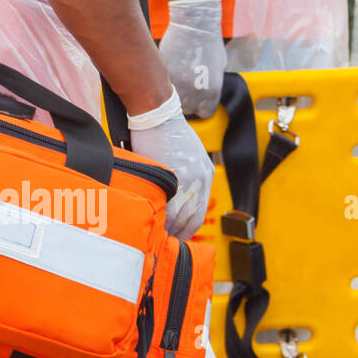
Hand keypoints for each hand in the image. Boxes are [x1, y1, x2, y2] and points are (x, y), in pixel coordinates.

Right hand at [127, 87, 214, 239]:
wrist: (157, 114)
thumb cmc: (165, 132)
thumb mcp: (184, 156)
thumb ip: (181, 178)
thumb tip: (168, 201)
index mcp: (206, 174)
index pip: (198, 212)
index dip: (186, 229)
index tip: (174, 237)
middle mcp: (202, 179)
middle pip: (192, 218)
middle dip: (177, 234)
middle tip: (163, 244)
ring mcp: (190, 179)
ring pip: (180, 216)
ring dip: (168, 229)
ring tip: (154, 237)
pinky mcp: (176, 177)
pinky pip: (169, 207)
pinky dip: (161, 219)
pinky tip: (151, 224)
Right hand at [158, 0, 224, 117]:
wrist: (194, 25)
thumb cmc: (210, 42)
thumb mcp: (219, 67)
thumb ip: (212, 85)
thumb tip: (202, 95)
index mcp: (212, 92)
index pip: (204, 113)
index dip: (200, 107)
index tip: (197, 99)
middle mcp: (195, 93)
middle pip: (186, 109)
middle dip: (186, 100)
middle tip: (185, 87)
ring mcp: (178, 85)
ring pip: (172, 100)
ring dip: (174, 93)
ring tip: (177, 79)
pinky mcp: (165, 75)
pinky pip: (163, 85)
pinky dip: (166, 81)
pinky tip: (171, 70)